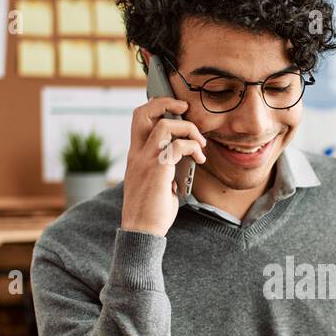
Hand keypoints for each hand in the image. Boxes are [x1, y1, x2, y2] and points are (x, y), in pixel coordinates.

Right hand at [119, 96, 206, 236]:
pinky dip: (193, 147)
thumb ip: (165, 169)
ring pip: (165, 124)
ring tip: (200, 143)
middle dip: (166, 103)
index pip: (138, 119)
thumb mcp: (157, 185)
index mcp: (135, 156)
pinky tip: (200, 159)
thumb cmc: (151, 212)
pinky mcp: (158, 170)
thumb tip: (183, 162)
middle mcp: (137, 154)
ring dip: (188, 128)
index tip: (175, 110)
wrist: (142, 232)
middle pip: (143, 112)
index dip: (156, 107)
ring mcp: (145, 161)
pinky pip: (178, 146)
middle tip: (185, 109)